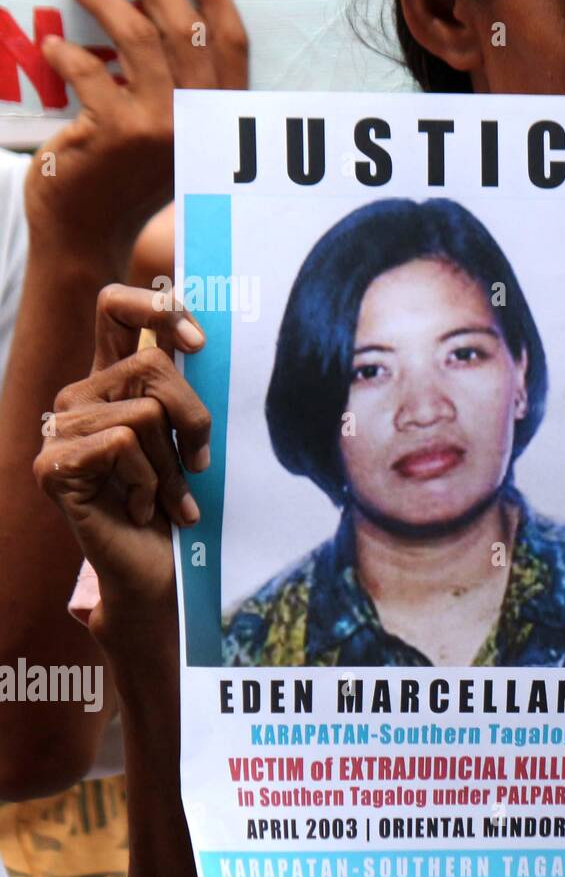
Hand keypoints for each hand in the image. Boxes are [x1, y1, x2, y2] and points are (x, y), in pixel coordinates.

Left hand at [24, 0, 248, 272]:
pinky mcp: (116, 133)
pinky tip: (53, 47)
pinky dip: (66, 52)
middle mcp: (200, 122)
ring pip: (137, 37)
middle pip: (186, 31)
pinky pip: (89, 69)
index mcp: (220, 120)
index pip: (232, 46)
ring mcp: (160, 128)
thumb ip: (177, 89)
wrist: (90, 231)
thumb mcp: (169, 134)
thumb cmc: (126, 178)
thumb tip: (155, 14)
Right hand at [34, 285, 209, 645]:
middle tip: (197, 465)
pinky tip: (143, 508)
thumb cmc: (181, 501)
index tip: (199, 342)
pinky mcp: (52, 463)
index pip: (116, 308)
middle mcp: (81, 396)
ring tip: (170, 498)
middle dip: (193, 419)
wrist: (160, 569)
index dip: (156, 306)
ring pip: (145, 412)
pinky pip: (123, 444)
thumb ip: (188, 388)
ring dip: (173, 465)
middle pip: (153, 365)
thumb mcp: (193, 436)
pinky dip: (149, 482)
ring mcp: (60, 429)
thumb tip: (200, 340)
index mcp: (113, 380)